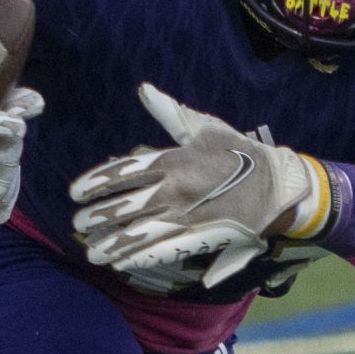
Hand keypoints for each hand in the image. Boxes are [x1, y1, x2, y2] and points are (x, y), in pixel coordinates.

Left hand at [70, 83, 315, 288]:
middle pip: (124, 206)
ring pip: (138, 234)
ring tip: (90, 252)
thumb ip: (171, 113)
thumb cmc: (240, 153)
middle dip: (97, 217)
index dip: (95, 183)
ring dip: (111, 244)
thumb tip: (145, 90)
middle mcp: (176, 190)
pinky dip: (137, 258)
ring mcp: (187, 217)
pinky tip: (119, 263)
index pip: (123, 171)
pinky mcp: (200, 239)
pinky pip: (162, 251)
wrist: (280, 185)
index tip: (75, 193)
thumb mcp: (205, 127)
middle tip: (77, 225)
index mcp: (174, 160)